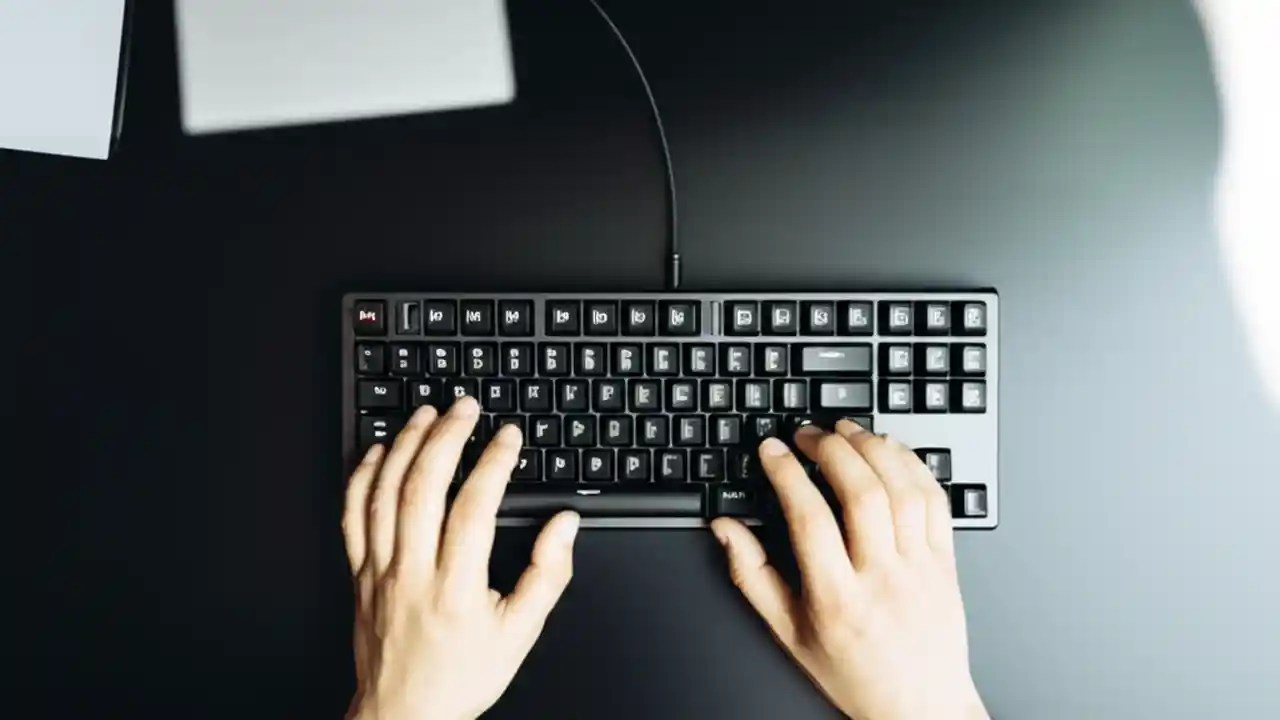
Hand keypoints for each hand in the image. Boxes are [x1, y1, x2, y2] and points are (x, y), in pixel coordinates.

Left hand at [342, 399, 579, 719]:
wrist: (403, 715)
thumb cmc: (460, 676)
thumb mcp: (521, 633)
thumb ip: (547, 575)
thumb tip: (563, 525)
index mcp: (456, 589)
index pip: (473, 509)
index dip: (493, 464)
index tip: (508, 437)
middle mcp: (412, 573)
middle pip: (422, 488)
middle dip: (447, 437)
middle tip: (466, 408)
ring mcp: (379, 571)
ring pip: (384, 494)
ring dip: (406, 445)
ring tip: (428, 414)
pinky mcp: (358, 574)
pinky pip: (352, 516)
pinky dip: (363, 477)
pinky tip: (380, 451)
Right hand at [711, 421, 986, 719]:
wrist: (920, 705)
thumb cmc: (854, 672)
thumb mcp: (788, 633)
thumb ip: (753, 576)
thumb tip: (725, 528)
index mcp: (837, 600)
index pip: (810, 520)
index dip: (787, 475)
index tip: (772, 450)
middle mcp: (882, 579)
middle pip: (862, 494)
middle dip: (830, 450)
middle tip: (807, 434)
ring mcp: (920, 568)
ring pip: (902, 490)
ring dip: (873, 448)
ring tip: (845, 432)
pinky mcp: (946, 561)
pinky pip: (935, 500)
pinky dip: (912, 465)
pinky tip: (889, 451)